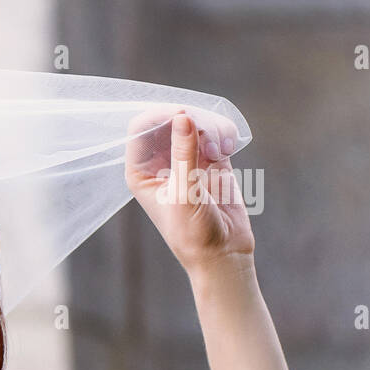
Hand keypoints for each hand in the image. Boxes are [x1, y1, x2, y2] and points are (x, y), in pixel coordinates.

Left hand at [125, 106, 255, 275]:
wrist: (222, 254)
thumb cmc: (192, 233)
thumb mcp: (184, 192)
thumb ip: (183, 153)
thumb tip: (183, 116)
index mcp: (140, 171)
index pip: (140, 129)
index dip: (160, 115)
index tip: (184, 116)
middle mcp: (159, 162)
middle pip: (170, 119)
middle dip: (191, 119)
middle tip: (209, 135)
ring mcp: (186, 159)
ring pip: (196, 122)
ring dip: (211, 127)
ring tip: (221, 150)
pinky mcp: (211, 160)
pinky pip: (216, 132)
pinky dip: (224, 133)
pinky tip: (229, 148)